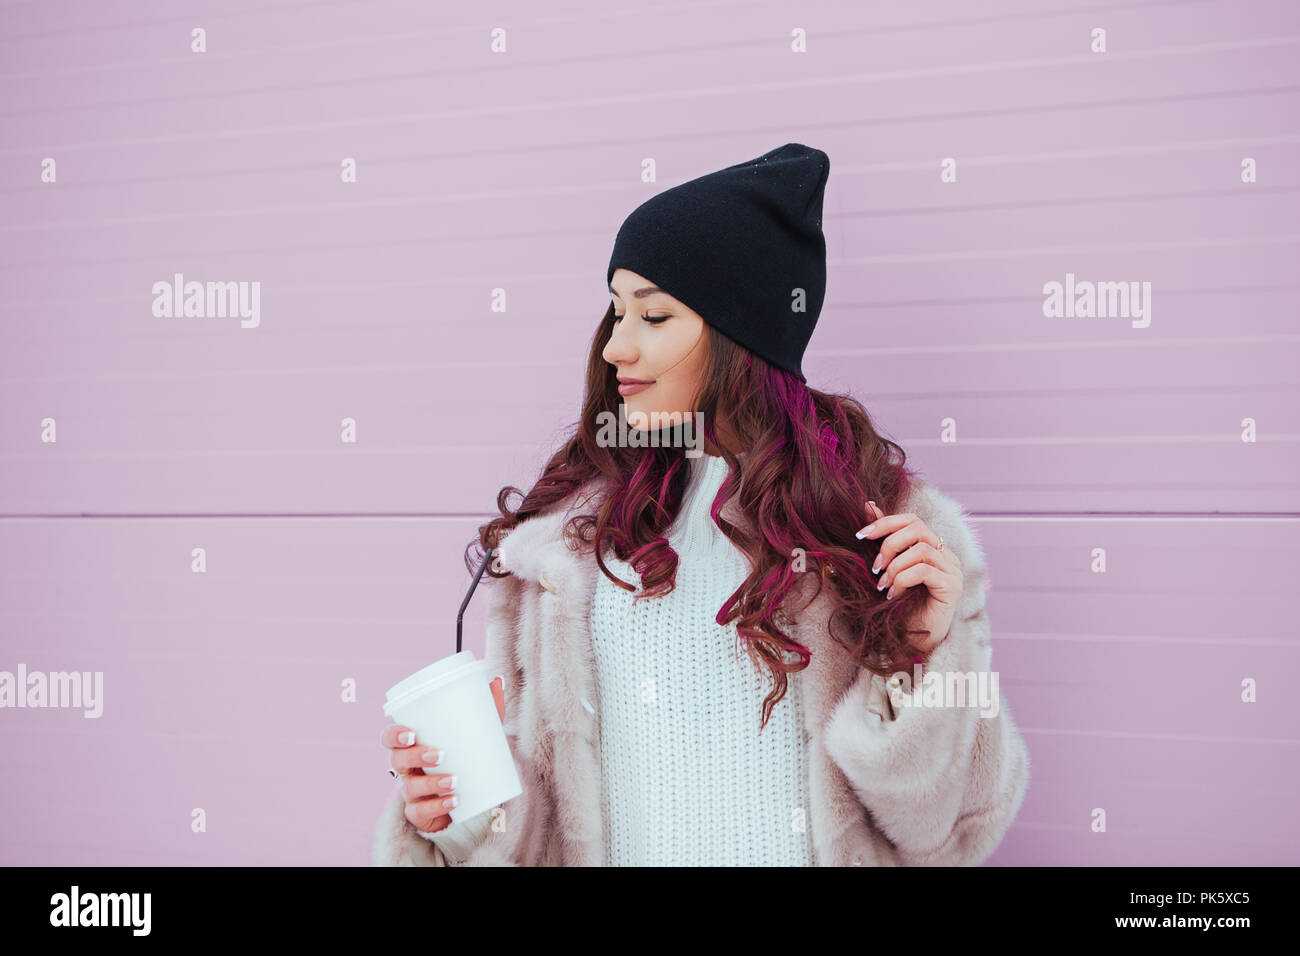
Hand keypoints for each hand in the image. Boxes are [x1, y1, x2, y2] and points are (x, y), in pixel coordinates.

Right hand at [382, 677, 504, 833]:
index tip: (411, 734)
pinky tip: (454, 801)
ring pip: (410, 788)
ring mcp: (412, 792)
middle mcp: (407, 768)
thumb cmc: (465, 755)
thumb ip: (485, 706)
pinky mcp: (422, 813)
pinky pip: (421, 813)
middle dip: (415, 757)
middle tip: (439, 755)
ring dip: (431, 784)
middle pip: (398, 761)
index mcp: (412, 745)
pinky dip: (437, 807)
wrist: (471, 794)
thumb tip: (496, 680)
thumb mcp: (475, 731)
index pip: (390, 738)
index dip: (394, 735)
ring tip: (454, 780)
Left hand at [856, 500, 962, 654]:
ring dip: (894, 567)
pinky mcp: (952, 587)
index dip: (885, 522)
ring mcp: (952, 570)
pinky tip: (894, 594)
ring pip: (921, 550)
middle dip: (889, 544)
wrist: (915, 641)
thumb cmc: (901, 606)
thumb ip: (883, 539)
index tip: (861, 535)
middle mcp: (946, 555)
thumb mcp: (887, 568)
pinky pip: (924, 571)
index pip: (911, 520)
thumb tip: (868, 505)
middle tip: (875, 567)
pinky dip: (903, 580)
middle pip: (917, 528)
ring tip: (883, 585)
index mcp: (932, 547)